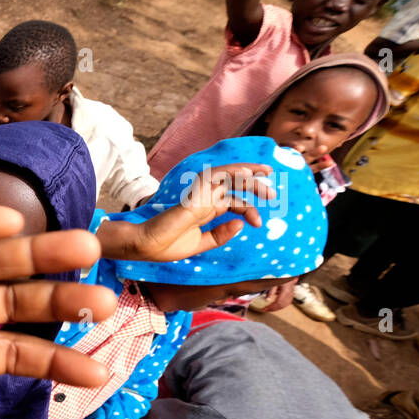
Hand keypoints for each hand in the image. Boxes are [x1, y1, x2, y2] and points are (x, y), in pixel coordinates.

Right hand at [111, 163, 271, 262]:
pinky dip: (233, 172)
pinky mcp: (195, 193)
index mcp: (205, 209)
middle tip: (273, 191)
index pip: (232, 201)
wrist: (145, 245)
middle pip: (233, 185)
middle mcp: (204, 198)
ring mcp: (199, 194)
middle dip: (254, 185)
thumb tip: (242, 224)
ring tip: (266, 175)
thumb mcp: (200, 244)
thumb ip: (220, 235)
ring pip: (228, 175)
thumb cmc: (166, 245)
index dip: (248, 208)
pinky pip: (217, 176)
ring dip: (247, 172)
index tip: (259, 223)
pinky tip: (247, 173)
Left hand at [260, 276, 297, 312]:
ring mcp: (291, 293)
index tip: (264, 309)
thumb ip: (271, 291)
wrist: (289, 271)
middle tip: (265, 310)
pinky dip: (281, 305)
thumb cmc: (281, 274)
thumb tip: (267, 300)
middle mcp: (290, 293)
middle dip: (273, 309)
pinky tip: (276, 306)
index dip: (271, 307)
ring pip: (285, 305)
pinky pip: (287, 302)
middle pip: (281, 305)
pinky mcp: (291, 293)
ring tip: (269, 309)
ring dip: (277, 308)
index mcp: (285, 290)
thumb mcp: (274, 281)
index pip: (278, 302)